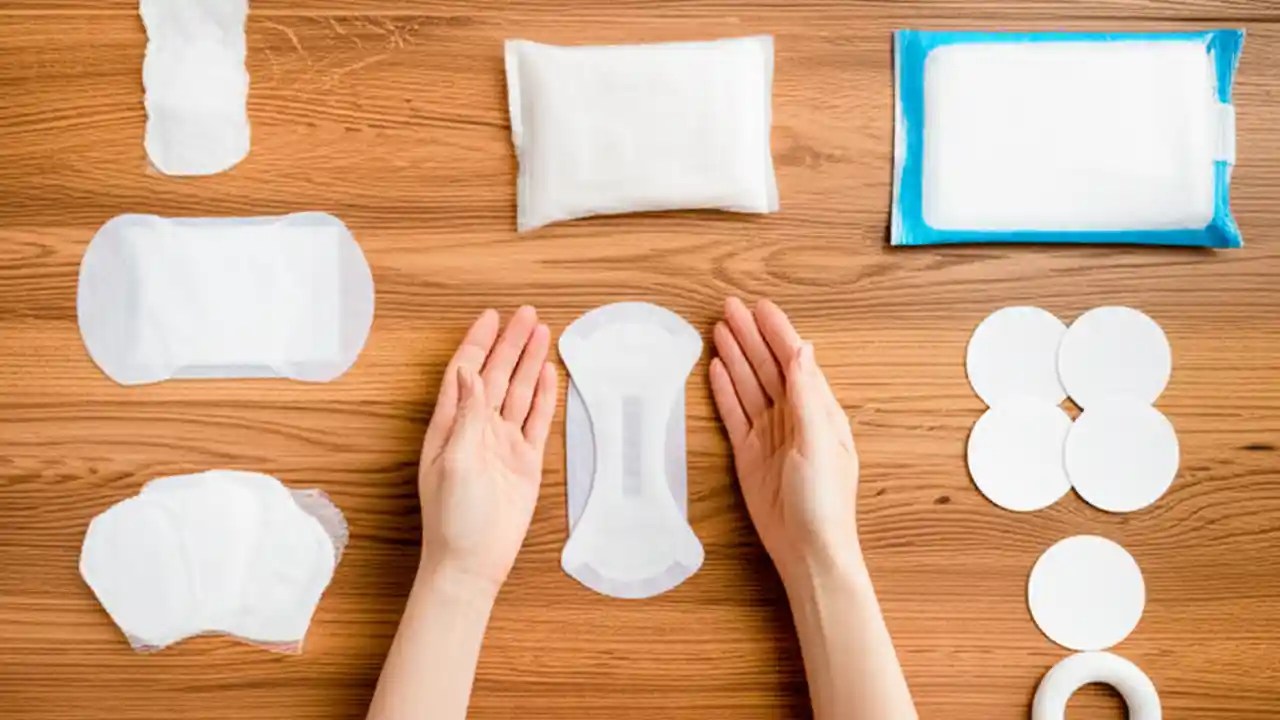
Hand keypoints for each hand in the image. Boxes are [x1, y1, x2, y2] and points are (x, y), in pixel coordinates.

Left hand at [418, 306, 558, 598]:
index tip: (491, 317)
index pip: (465, 373)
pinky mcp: (524, 462)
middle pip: (495, 375)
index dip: (477, 344)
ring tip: (541, 332)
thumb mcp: (455, 461)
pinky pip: (536, 421)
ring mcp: (502, 445)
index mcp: (450, 427)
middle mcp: (476, 430)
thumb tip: (468, 371)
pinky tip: (548, 374)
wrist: (472, 562)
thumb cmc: (453, 519)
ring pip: (518, 393)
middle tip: (526, 314)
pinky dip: (543, 396)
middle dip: (509, 344)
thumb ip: (467, 415)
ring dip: (528, 363)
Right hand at [709, 298, 860, 585]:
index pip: (795, 360)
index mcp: (819, 411)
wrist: (808, 550)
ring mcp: (771, 435)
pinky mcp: (750, 454)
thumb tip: (804, 349)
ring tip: (719, 328)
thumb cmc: (824, 502)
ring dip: (736, 356)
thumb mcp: (819, 443)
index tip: (759, 306)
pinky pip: (735, 413)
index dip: (777, 332)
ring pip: (750, 385)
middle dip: (751, 336)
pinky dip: (725, 390)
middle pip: (768, 367)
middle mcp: (795, 417)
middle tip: (729, 307)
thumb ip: (807, 395)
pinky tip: (716, 368)